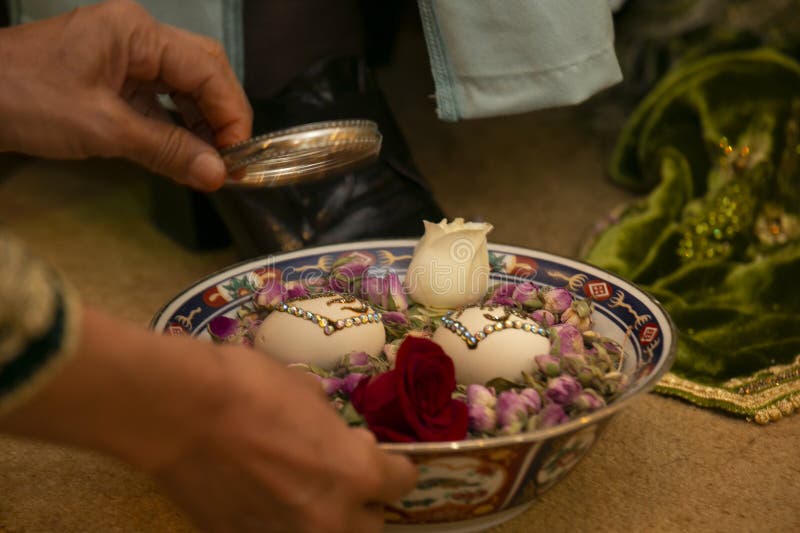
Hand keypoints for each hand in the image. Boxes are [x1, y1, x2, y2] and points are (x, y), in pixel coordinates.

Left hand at [0, 0, 251, 189]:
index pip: (207, 68)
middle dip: (222, 116)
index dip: (231, 113)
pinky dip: (176, 127)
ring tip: (213, 163)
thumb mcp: (102, 128)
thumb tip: (219, 175)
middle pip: (202, 71)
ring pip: (184, 87)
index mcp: (137, 32)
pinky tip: (187, 154)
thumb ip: (166, 149)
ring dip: (202, 125)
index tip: (239, 156)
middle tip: (232, 159)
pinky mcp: (113, 78)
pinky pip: (159, 100)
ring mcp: (125, 56)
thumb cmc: (26, 101)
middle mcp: (138, 37)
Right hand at [0, 309, 416, 531]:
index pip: (401, 483)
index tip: (386, 459)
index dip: (396, 468)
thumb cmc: (249, 386)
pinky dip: (277, 519)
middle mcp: (327, 517)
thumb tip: (337, 436)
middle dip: (362, 501)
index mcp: (354, 474)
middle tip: (341, 475)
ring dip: (321, 514)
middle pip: (370, 525)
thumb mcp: (307, 392)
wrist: (176, 410)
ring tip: (298, 487)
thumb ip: (333, 427)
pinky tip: (258, 494)